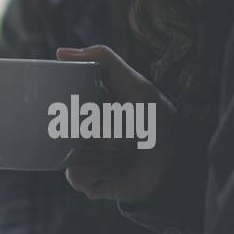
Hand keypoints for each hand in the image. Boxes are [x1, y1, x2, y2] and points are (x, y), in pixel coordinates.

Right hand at [57, 45, 176, 202]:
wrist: (174, 163)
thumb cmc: (157, 121)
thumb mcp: (134, 85)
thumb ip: (103, 60)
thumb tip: (60, 52)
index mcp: (88, 107)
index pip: (61, 100)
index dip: (67, 99)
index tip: (86, 101)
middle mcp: (80, 131)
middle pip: (65, 126)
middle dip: (95, 127)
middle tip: (122, 130)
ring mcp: (80, 157)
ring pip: (67, 150)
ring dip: (98, 150)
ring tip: (122, 150)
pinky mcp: (83, 181)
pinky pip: (74, 173)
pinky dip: (97, 169)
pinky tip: (115, 167)